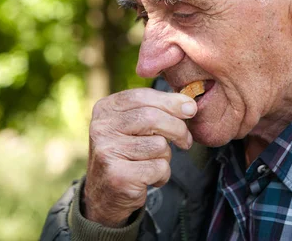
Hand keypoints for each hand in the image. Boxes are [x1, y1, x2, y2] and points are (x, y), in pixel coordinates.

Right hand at [83, 88, 196, 226]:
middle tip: (185, 140)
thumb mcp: (133, 126)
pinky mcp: (118, 176)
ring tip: (152, 163)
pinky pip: (159, 168)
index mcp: (104, 110)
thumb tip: (189, 105)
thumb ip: (155, 110)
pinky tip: (149, 178)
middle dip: (177, 128)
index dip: (170, 101)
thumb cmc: (127, 154)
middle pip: (152, 118)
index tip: (190, 109)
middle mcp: (101, 128)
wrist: (105, 195)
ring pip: (159, 145)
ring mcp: (107, 152)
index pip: (141, 96)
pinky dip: (162, 175)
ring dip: (166, 156)